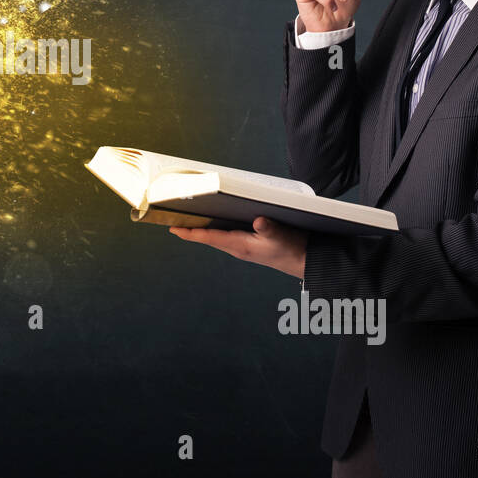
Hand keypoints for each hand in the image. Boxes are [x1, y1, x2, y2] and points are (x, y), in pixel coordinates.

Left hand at [169, 216, 307, 279]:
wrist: (305, 261)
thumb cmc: (292, 250)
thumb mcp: (282, 237)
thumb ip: (270, 229)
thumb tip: (258, 221)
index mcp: (241, 246)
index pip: (210, 238)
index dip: (191, 233)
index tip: (174, 229)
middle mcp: (237, 247)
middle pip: (208, 236)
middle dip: (190, 229)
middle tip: (172, 219)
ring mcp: (242, 246)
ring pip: (216, 235)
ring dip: (201, 228)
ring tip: (186, 217)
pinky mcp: (248, 243)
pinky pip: (225, 234)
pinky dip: (215, 227)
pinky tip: (213, 218)